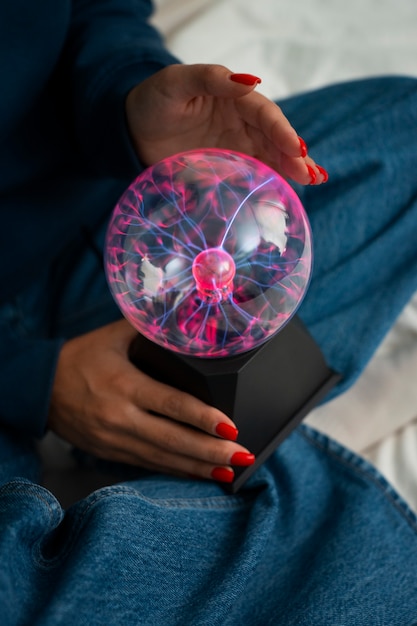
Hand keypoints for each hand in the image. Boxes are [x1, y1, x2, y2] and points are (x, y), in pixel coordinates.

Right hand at [48, 320, 254, 482]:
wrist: (40, 389)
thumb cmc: (80, 357)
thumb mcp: (114, 336)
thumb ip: (149, 326)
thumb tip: (183, 312)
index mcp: (125, 386)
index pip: (171, 404)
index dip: (203, 418)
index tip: (231, 427)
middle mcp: (121, 418)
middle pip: (173, 440)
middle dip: (211, 451)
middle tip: (242, 457)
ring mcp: (116, 440)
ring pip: (163, 459)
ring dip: (198, 467)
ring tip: (230, 472)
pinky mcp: (112, 453)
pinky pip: (149, 465)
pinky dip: (177, 471)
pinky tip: (199, 474)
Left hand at [126, 63, 326, 184]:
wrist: (132, 130)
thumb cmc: (153, 101)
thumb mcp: (176, 83)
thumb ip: (211, 79)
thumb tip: (250, 82)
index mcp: (233, 98)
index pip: (265, 115)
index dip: (282, 132)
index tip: (296, 150)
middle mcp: (239, 122)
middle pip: (273, 139)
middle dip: (294, 156)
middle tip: (310, 176)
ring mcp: (234, 146)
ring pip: (269, 157)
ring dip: (290, 170)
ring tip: (311, 182)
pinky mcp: (226, 167)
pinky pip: (252, 175)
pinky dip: (270, 182)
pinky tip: (285, 192)